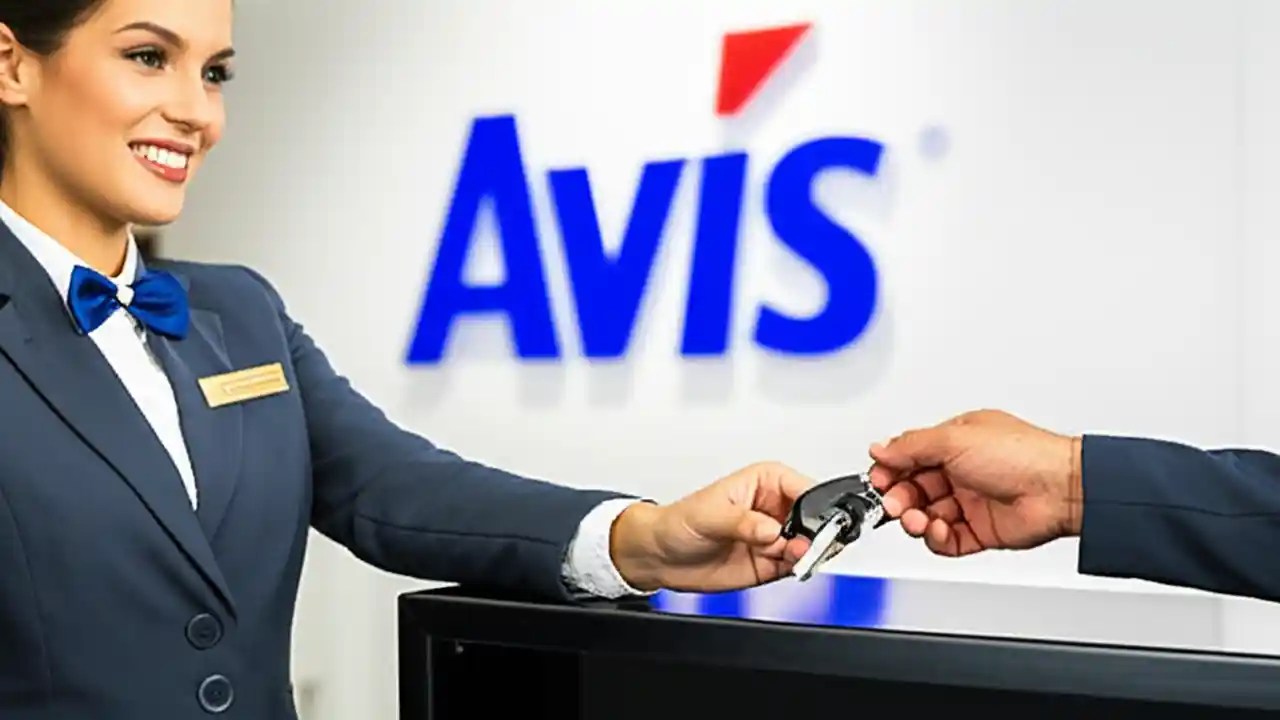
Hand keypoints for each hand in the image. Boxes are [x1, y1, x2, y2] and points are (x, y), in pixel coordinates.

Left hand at [609, 462, 813, 591]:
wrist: (661, 557)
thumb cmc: (679, 523)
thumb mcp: (708, 516)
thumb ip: (743, 522)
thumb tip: (771, 530)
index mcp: (764, 482)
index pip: (803, 487)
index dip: (815, 504)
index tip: (816, 520)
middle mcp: (774, 509)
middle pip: (814, 518)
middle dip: (816, 532)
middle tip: (804, 545)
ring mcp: (775, 538)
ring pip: (809, 544)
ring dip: (808, 553)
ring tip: (791, 556)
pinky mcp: (772, 563)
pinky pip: (797, 566)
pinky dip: (799, 568)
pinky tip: (789, 567)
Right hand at [867, 409, 1082, 555]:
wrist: (1060, 490)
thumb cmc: (1022, 455)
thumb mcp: (954, 439)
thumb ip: (911, 445)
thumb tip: (880, 447)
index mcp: (955, 442)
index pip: (909, 456)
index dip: (890, 468)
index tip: (878, 478)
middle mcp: (961, 471)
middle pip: (913, 488)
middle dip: (898, 496)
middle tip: (893, 503)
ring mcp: (970, 501)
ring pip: (926, 515)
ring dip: (915, 519)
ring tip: (917, 519)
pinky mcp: (980, 530)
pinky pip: (946, 539)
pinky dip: (936, 538)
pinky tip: (937, 531)